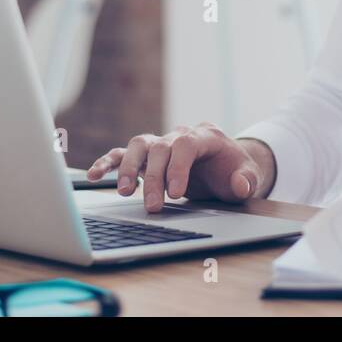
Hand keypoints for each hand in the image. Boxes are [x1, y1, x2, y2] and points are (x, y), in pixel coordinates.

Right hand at [86, 123, 274, 212]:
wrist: (226, 165)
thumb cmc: (234, 170)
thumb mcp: (247, 176)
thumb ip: (247, 180)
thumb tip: (241, 185)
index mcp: (205, 136)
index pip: (186, 145)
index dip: (178, 167)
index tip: (175, 194)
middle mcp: (180, 135)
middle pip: (160, 147)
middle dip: (154, 178)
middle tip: (152, 207)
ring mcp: (162, 143)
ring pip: (139, 145)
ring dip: (127, 167)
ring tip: (122, 192)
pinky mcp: (148, 155)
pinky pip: (123, 153)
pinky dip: (108, 162)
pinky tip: (94, 175)